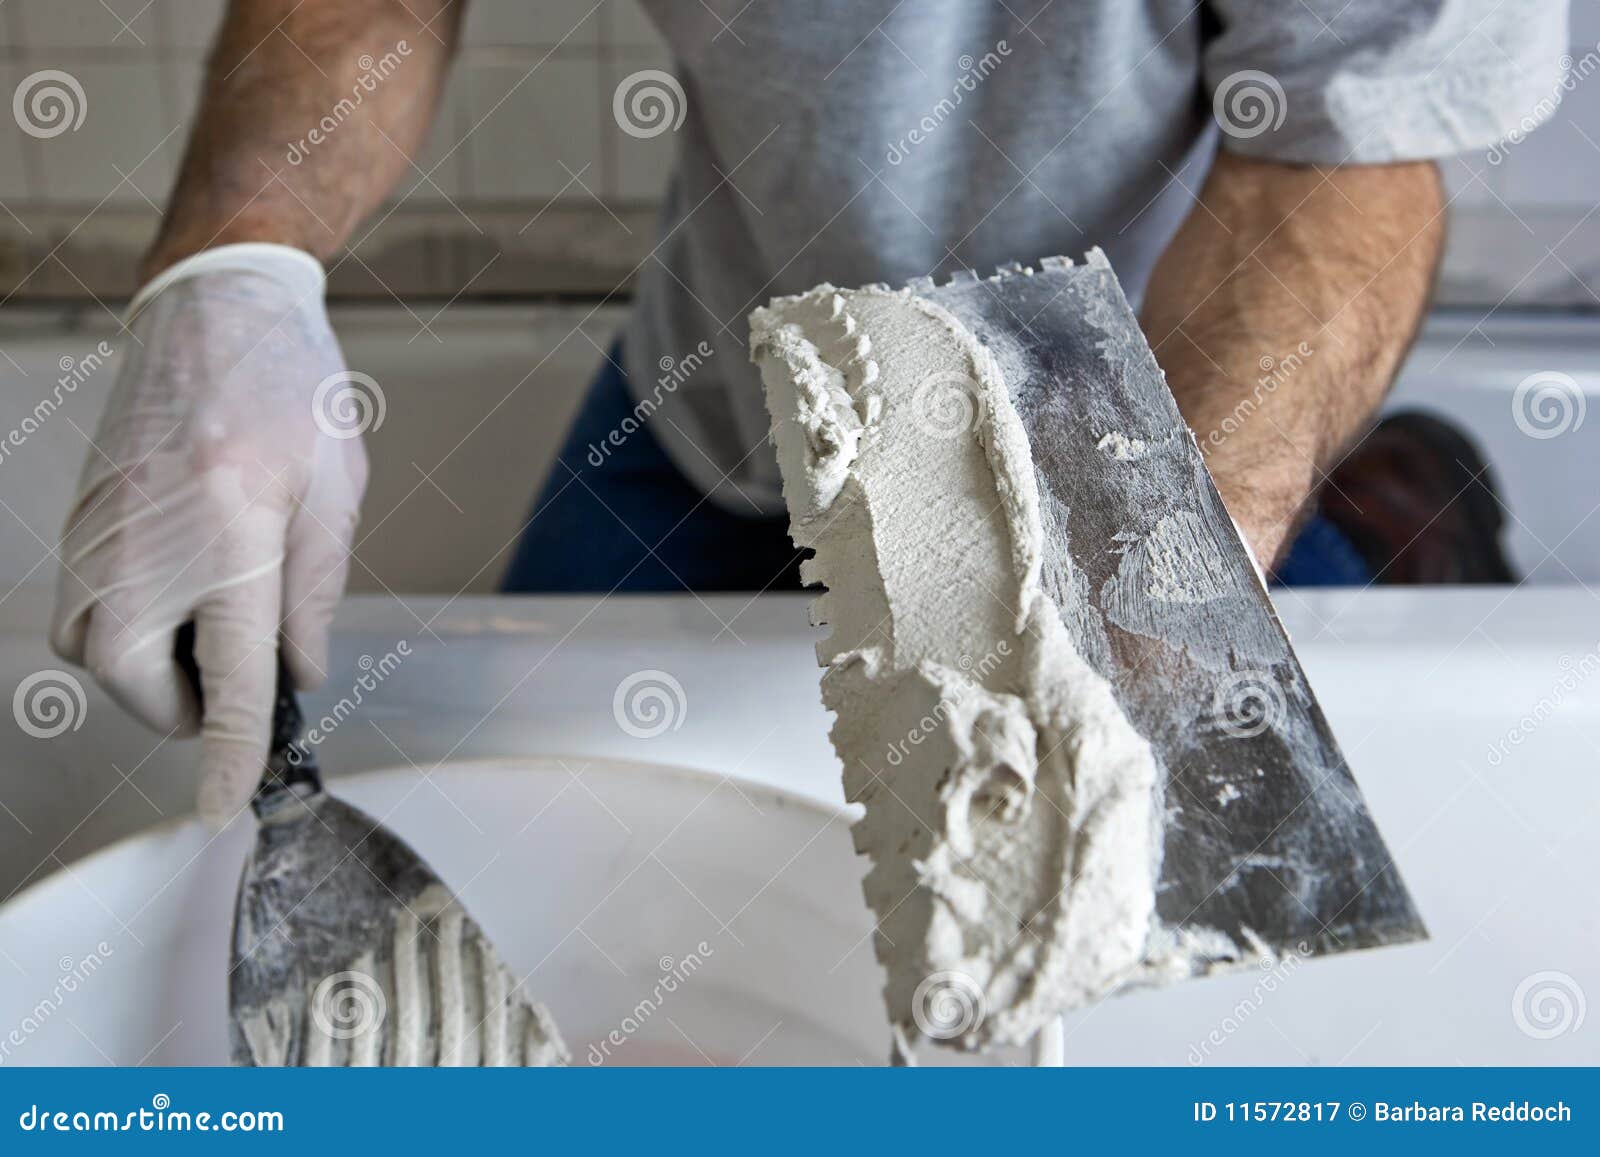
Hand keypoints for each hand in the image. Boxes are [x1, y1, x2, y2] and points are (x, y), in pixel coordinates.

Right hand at [49, 244, 367, 825]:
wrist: (213, 306)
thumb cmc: (288, 391)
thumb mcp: (333, 494)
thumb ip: (316, 595)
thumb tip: (297, 676)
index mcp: (228, 542)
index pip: (227, 686)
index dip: (230, 758)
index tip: (227, 809)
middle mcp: (147, 547)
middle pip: (135, 683)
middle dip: (183, 707)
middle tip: (234, 678)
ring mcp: (100, 533)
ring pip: (96, 652)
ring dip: (150, 668)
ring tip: (210, 626)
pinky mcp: (80, 520)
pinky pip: (84, 605)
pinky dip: (127, 625)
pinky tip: (181, 588)